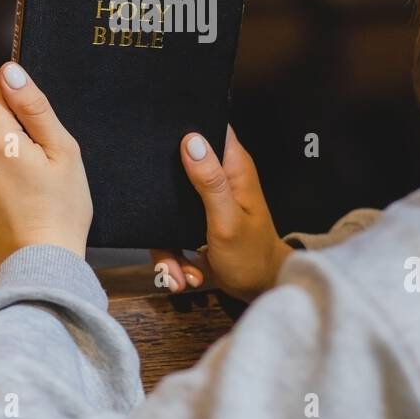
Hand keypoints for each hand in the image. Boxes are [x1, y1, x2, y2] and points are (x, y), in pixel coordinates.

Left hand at [0, 63, 92, 268]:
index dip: (12, 91)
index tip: (29, 116)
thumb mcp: (63, 151)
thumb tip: (9, 71)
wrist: (40, 266)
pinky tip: (10, 203)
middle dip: (10, 132)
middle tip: (38, 165)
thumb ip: (33, 106)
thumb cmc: (61, 211)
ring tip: (25, 189)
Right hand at [150, 126, 290, 300]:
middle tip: (159, 223)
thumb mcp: (227, 221)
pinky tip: (185, 275)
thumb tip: (191, 140)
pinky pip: (169, 232)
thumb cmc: (252, 256)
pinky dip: (173, 258)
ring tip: (178, 270)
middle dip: (161, 198)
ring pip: (167, 207)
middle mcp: (219, 179)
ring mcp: (205, 202)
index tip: (161, 142)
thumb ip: (210, 182)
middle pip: (177, 166)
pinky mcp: (194, 224)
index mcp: (233, 168)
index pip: (210, 128)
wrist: (259, 291)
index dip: (186, 127)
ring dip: (167, 247)